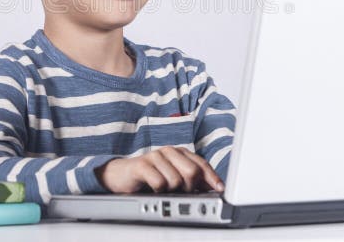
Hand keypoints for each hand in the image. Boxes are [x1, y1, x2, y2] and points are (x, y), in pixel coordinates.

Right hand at [95, 146, 224, 193]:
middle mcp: (169, 151)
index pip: (201, 163)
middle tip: (182, 192)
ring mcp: (155, 156)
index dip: (212, 177)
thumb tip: (212, 187)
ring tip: (163, 189)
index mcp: (179, 152)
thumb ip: (192, 179)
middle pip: (192, 171)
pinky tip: (153, 188)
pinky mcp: (142, 164)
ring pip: (176, 180)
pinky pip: (159, 182)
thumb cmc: (150, 176)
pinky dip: (158, 190)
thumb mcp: (174, 177)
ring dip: (171, 190)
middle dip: (190, 186)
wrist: (122, 175)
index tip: (220, 188)